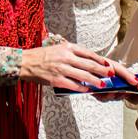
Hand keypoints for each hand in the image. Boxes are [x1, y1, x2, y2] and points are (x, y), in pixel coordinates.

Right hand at [21, 42, 137, 93]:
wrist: (25, 62)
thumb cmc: (43, 56)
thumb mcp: (59, 49)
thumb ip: (73, 54)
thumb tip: (89, 62)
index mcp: (68, 48)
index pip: (88, 54)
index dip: (100, 60)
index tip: (109, 64)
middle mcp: (66, 57)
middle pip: (89, 65)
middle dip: (103, 71)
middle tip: (112, 75)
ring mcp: (61, 69)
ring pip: (83, 76)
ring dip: (95, 81)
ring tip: (103, 85)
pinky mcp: (56, 80)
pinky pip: (72, 85)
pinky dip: (81, 88)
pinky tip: (87, 91)